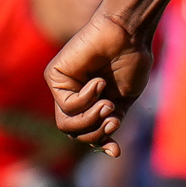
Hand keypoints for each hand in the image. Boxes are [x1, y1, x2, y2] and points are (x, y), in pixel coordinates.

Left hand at [46, 10, 154, 156]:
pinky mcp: (54, 76)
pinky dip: (86, 99)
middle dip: (95, 132)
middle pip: (73, 132)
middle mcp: (72, 96)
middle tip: (112, 117)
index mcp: (90, 102)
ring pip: (66, 124)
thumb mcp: (124, 100)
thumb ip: (112, 122)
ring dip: (90, 119)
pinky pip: (66, 105)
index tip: (116, 150)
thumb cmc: (131, 62)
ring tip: (107, 104)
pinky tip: (98, 83)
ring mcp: (62, 87)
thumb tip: (111, 151)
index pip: (87, 133)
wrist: (128, 35)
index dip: (100, 143)